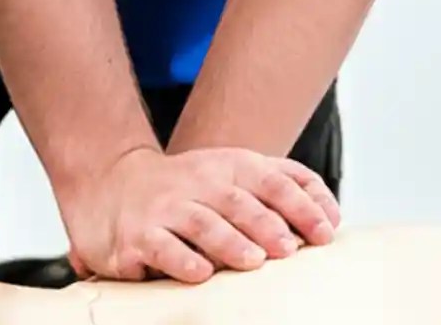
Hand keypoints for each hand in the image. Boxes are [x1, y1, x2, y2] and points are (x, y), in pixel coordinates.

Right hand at [58, 147, 339, 283]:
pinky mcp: (136, 237)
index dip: (301, 204)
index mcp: (227, 167)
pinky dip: (182, 260)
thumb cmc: (187, 188)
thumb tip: (331, 215)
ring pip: (201, 223)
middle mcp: (196, 183)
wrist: (109, 184)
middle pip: (237, 201)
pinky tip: (202, 274)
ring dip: (229, 243)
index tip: (325, 232)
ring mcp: (164, 209)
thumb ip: (281, 183)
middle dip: (266, 225)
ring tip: (253, 261)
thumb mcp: (231, 172)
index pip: (272, 179)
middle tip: (289, 250)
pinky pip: (161, 248)